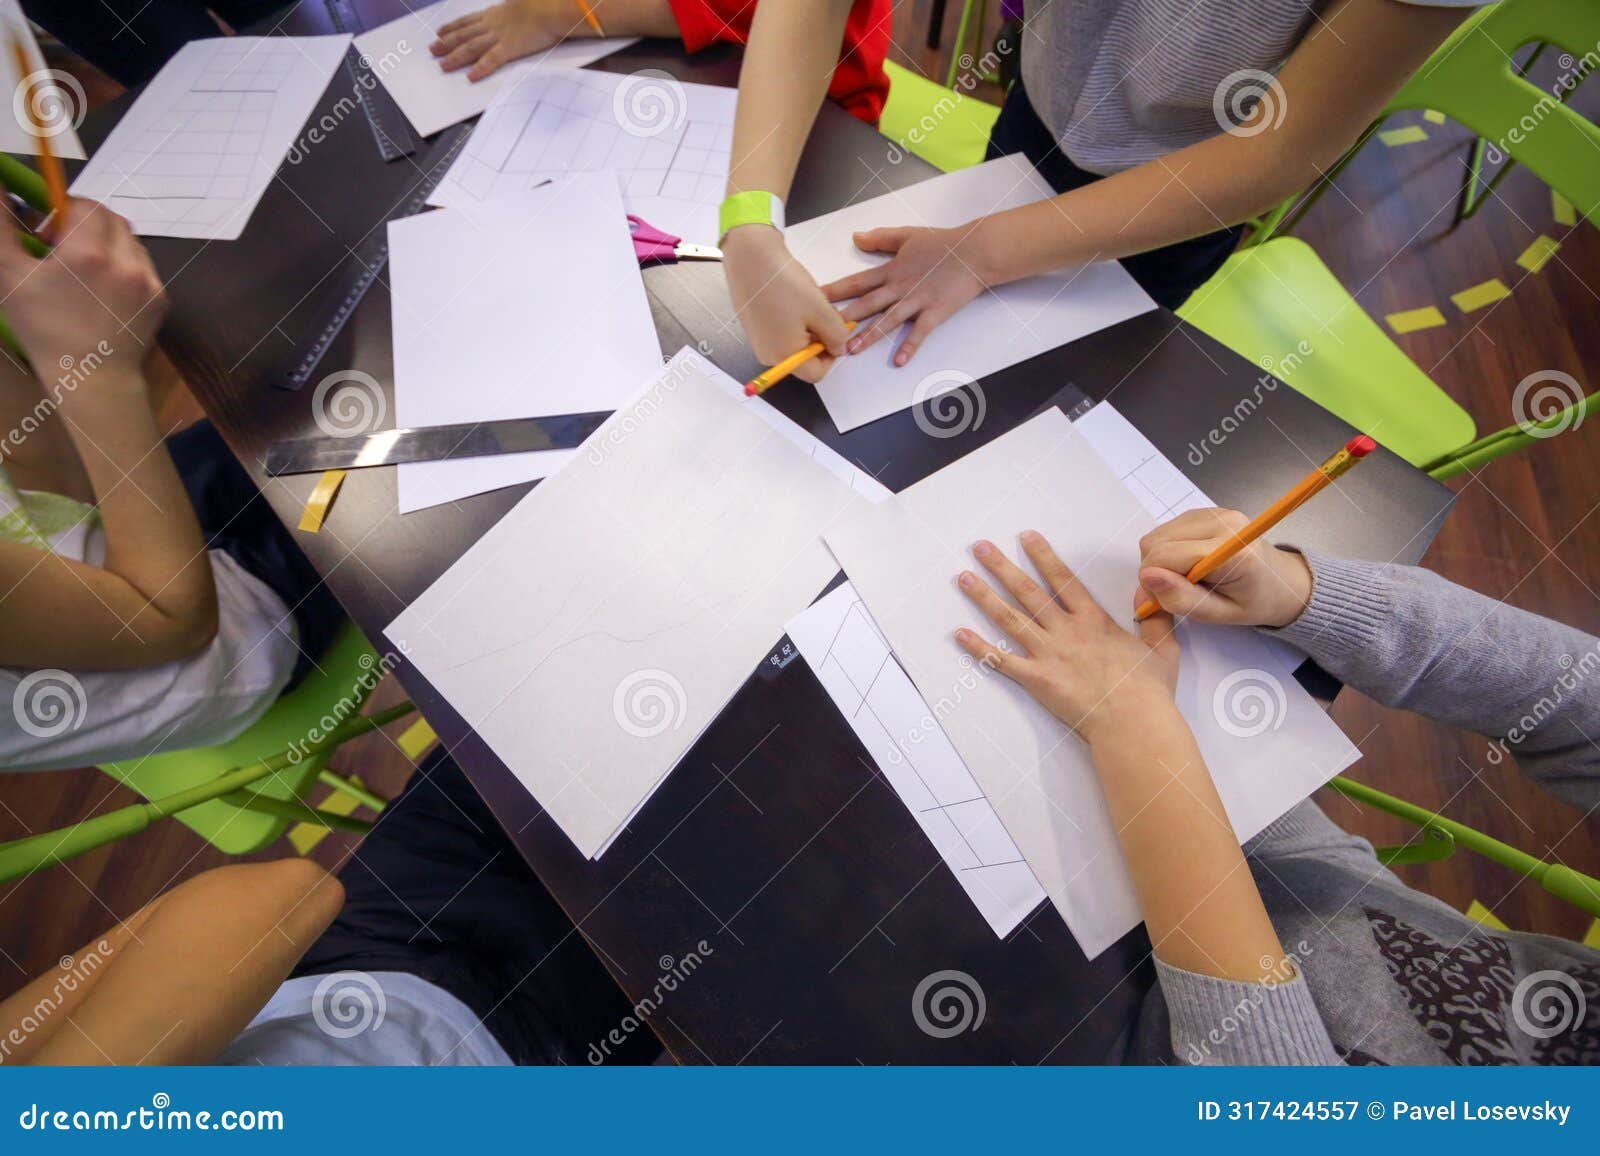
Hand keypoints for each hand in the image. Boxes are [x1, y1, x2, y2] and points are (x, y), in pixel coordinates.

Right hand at [0, 199, 166, 380]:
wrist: (91, 378)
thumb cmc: (44, 329)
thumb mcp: (11, 276)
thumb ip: (1, 227)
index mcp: (89, 252)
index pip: (85, 205)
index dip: (65, 212)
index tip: (51, 235)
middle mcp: (126, 260)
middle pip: (112, 219)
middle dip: (88, 224)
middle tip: (66, 249)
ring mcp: (149, 280)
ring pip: (130, 241)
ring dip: (109, 245)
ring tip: (87, 273)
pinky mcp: (161, 298)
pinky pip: (144, 267)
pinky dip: (125, 268)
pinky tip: (106, 293)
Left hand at [430, 0, 563, 80]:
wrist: (550, 10)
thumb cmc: (540, 6)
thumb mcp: (519, 3)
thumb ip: (510, 9)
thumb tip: (510, 10)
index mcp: (494, 13)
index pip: (467, 21)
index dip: (451, 27)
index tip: (439, 32)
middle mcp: (492, 24)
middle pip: (464, 35)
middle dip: (446, 43)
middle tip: (432, 51)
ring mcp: (499, 36)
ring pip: (471, 47)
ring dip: (455, 57)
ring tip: (443, 65)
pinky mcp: (510, 48)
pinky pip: (491, 60)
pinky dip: (480, 69)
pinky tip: (470, 77)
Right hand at [723, 225, 848, 382]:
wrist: (750, 258)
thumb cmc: (782, 284)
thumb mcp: (820, 311)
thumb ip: (836, 336)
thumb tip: (840, 348)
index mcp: (784, 357)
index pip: (816, 374)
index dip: (831, 356)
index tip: (836, 334)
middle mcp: (768, 355)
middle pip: (803, 360)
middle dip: (819, 340)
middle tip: (823, 313)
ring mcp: (759, 342)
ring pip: (793, 345)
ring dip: (807, 329)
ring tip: (808, 303)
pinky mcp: (754, 328)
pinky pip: (780, 334)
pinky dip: (793, 322)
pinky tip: (794, 301)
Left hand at [821, 224, 989, 366]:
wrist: (974, 251)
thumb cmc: (943, 243)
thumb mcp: (907, 236)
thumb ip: (880, 239)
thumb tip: (856, 238)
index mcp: (892, 270)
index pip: (857, 282)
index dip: (835, 291)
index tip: (816, 299)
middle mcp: (900, 287)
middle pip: (867, 304)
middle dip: (845, 318)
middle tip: (825, 330)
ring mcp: (917, 301)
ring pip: (888, 320)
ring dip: (869, 336)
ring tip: (852, 349)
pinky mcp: (935, 312)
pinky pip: (920, 332)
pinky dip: (909, 346)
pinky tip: (898, 360)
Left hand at [954, 531, 1179, 743]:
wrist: (1133, 722)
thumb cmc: (1149, 691)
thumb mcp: (1163, 648)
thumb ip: (1154, 620)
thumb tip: (1152, 595)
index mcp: (1094, 621)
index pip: (1063, 580)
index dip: (1043, 556)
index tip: (1025, 537)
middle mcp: (1066, 630)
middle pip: (1028, 592)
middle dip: (1002, 567)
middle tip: (980, 547)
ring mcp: (1048, 654)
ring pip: (1009, 619)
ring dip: (984, 597)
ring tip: (963, 578)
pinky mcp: (1036, 679)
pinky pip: (1002, 661)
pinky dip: (979, 648)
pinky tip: (959, 634)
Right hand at [1135, 508, 1313, 627]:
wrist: (1281, 582)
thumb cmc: (1254, 602)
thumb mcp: (1220, 615)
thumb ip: (1182, 599)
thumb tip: (1147, 576)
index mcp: (1231, 549)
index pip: (1164, 556)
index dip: (1155, 583)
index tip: (1168, 600)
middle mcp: (1221, 522)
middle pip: (1154, 543)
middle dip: (1155, 572)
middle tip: (1177, 592)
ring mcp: (1211, 512)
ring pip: (1155, 536)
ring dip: (1160, 562)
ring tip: (1187, 579)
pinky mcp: (1203, 511)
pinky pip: (1166, 531)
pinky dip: (1168, 551)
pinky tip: (1190, 564)